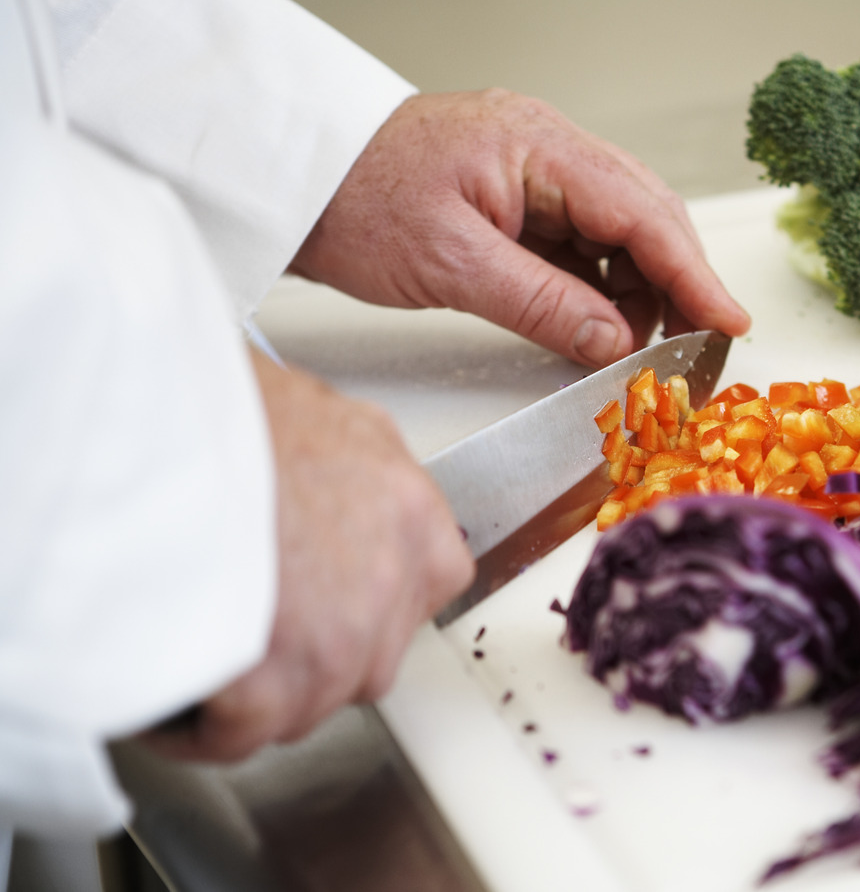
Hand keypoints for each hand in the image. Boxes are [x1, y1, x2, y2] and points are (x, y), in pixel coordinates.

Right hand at [144, 350, 473, 760]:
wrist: (156, 411)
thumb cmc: (215, 401)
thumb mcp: (318, 412)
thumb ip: (348, 469)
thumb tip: (329, 492)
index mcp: (407, 506)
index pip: (427, 587)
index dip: (367, 606)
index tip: (325, 608)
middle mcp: (390, 573)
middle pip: (368, 659)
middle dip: (312, 658)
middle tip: (251, 637)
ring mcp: (342, 631)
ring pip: (311, 704)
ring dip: (257, 697)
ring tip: (203, 667)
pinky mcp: (277, 674)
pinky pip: (245, 733)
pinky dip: (200, 728)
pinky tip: (170, 700)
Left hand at [290, 90, 751, 367]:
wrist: (285, 176)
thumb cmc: (350, 199)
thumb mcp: (450, 264)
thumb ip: (543, 304)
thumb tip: (617, 343)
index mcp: (539, 145)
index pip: (643, 212)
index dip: (694, 272)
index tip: (729, 320)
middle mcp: (547, 149)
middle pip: (645, 216)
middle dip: (677, 282)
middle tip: (696, 347)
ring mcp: (533, 172)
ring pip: (618, 233)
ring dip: (638, 291)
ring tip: (637, 350)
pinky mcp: (516, 199)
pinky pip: (580, 243)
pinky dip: (599, 287)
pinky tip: (599, 326)